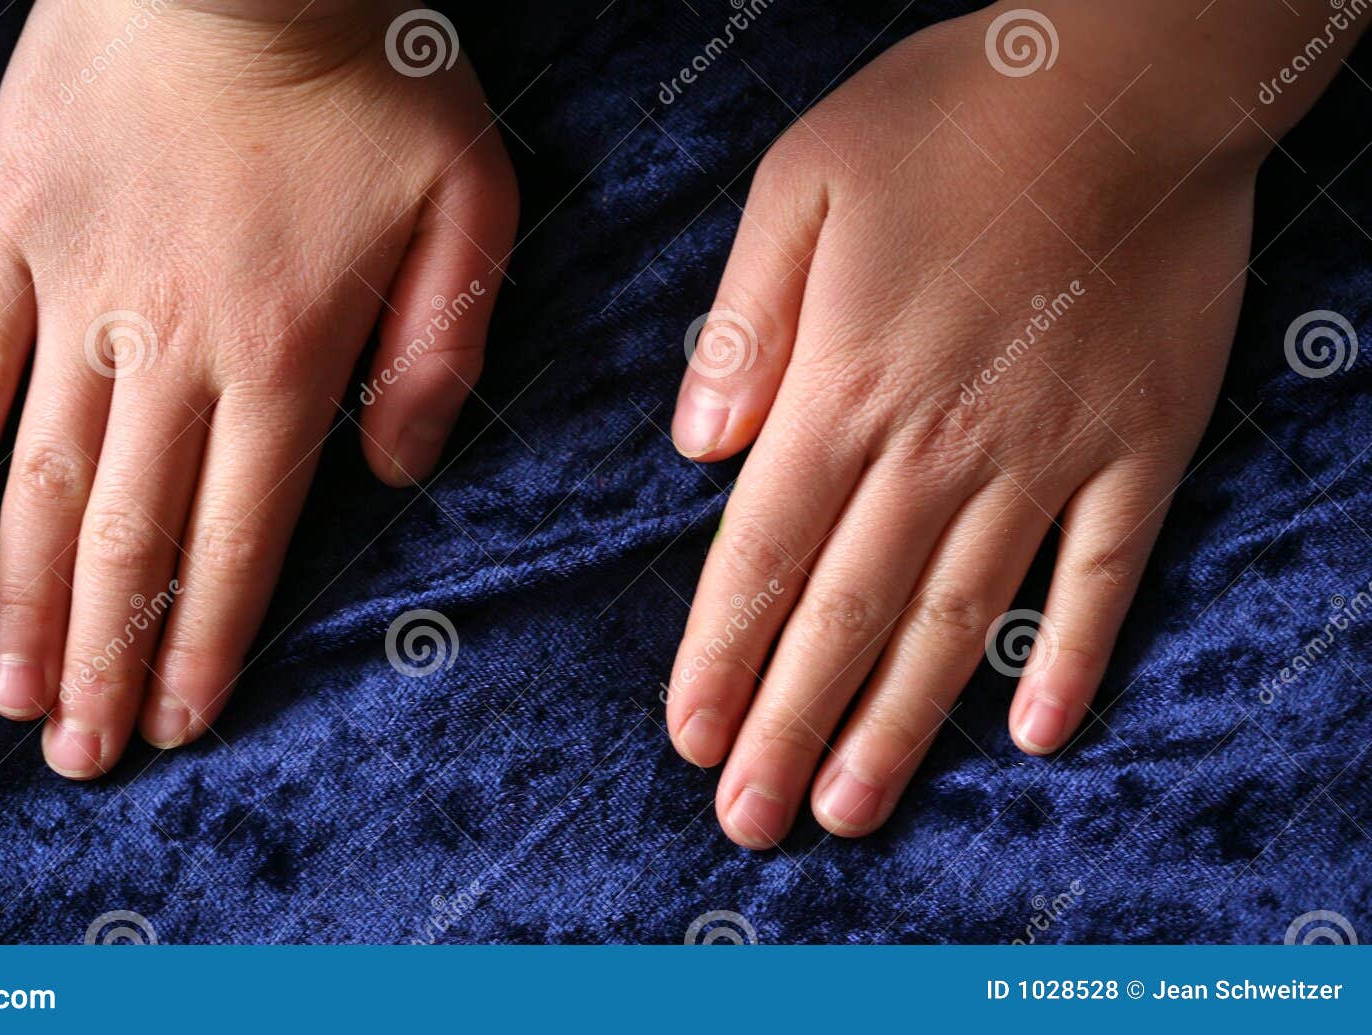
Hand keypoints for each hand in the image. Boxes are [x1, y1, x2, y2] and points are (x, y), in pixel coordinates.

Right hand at [0, 0, 516, 776]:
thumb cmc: (368, 73)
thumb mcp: (468, 204)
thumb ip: (441, 351)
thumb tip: (392, 474)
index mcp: (288, 357)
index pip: (241, 539)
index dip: (206, 644)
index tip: (174, 725)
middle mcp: (174, 349)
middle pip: (131, 537)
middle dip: (107, 658)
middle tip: (78, 755)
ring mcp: (78, 291)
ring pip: (42, 477)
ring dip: (25, 596)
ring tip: (11, 691)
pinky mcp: (13, 231)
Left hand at [662, 3, 1330, 844]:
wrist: (1130, 79)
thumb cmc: (949, 117)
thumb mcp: (798, 185)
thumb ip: (741, 329)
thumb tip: (697, 453)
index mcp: (844, 387)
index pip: (759, 557)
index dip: (721, 660)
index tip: (693, 743)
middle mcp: (937, 446)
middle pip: (845, 617)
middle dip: (788, 728)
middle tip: (751, 822)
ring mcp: (1046, 456)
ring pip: (958, 623)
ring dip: (897, 725)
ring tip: (852, 811)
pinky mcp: (1139, 449)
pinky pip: (1102, 578)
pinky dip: (1071, 662)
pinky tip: (1034, 738)